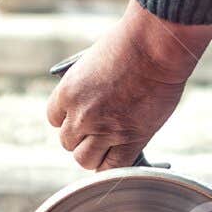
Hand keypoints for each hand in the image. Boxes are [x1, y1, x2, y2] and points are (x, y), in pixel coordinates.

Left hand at [47, 0, 211, 169]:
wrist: (156, 46)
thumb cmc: (130, 44)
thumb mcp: (93, 61)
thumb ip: (86, 87)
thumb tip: (90, 103)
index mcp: (68, 92)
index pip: (54, 119)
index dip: (69, 119)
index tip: (80, 118)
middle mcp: (81, 115)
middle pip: (68, 143)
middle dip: (81, 138)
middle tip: (98, 132)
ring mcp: (104, 130)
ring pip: (85, 160)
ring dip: (94, 156)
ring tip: (108, 146)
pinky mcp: (130, 140)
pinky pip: (113, 167)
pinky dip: (114, 166)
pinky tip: (122, 155)